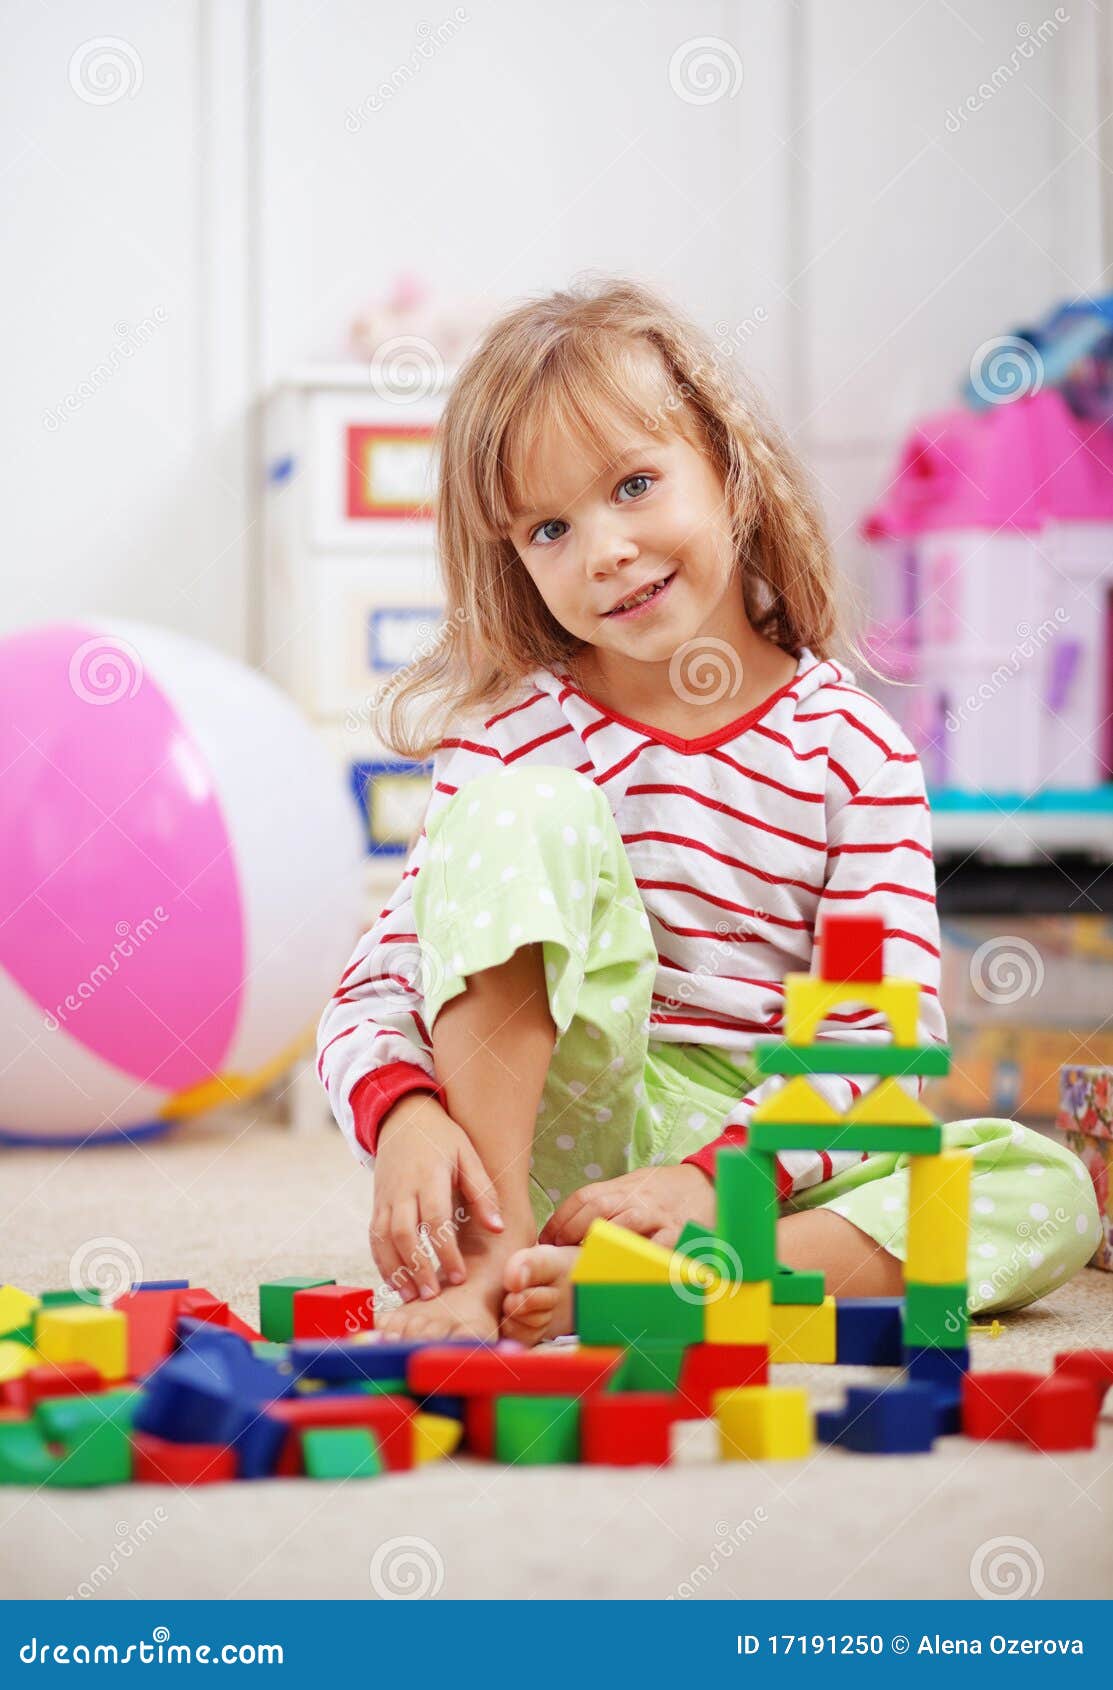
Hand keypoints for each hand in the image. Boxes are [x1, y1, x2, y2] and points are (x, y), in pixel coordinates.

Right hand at [370, 1093, 502, 1300]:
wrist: (403, 1117)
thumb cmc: (442, 1139)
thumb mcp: (468, 1155)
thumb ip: (483, 1192)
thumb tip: (498, 1228)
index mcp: (429, 1175)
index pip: (435, 1218)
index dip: (445, 1250)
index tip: (458, 1276)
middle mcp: (403, 1189)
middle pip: (403, 1232)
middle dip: (416, 1266)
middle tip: (432, 1295)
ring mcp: (385, 1197)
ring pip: (382, 1238)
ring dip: (395, 1270)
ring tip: (412, 1296)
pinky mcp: (376, 1204)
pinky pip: (374, 1237)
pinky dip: (381, 1261)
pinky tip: (395, 1282)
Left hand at [540, 1163, 714, 1249]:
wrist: (707, 1185)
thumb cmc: (663, 1192)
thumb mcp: (633, 1187)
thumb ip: (605, 1202)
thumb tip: (565, 1225)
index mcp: (623, 1187)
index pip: (583, 1198)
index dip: (560, 1219)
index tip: (547, 1240)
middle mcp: (637, 1198)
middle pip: (597, 1210)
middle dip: (573, 1232)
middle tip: (559, 1255)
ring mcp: (657, 1216)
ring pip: (623, 1227)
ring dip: (600, 1247)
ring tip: (584, 1266)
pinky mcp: (677, 1234)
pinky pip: (656, 1249)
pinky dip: (640, 1260)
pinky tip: (625, 1273)